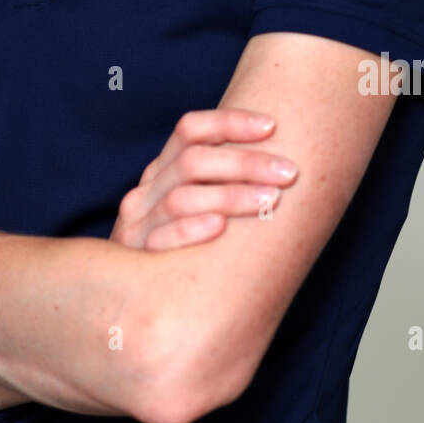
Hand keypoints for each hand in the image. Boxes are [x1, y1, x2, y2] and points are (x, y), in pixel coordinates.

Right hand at [108, 108, 297, 250]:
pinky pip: (161, 239)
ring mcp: (137, 223)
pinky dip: (191, 230)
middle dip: (245, 162)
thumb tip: (283, 163)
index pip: (191, 129)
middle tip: (289, 171)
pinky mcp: (135, 258)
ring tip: (271, 199)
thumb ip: (222, 183)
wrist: (134, 299)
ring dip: (230, 196)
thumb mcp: (195, 206)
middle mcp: (147, 190)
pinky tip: (221, 226)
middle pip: (193, 161)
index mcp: (163, 169)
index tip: (272, 126)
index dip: (230, 122)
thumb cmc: (187, 248)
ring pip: (181, 198)